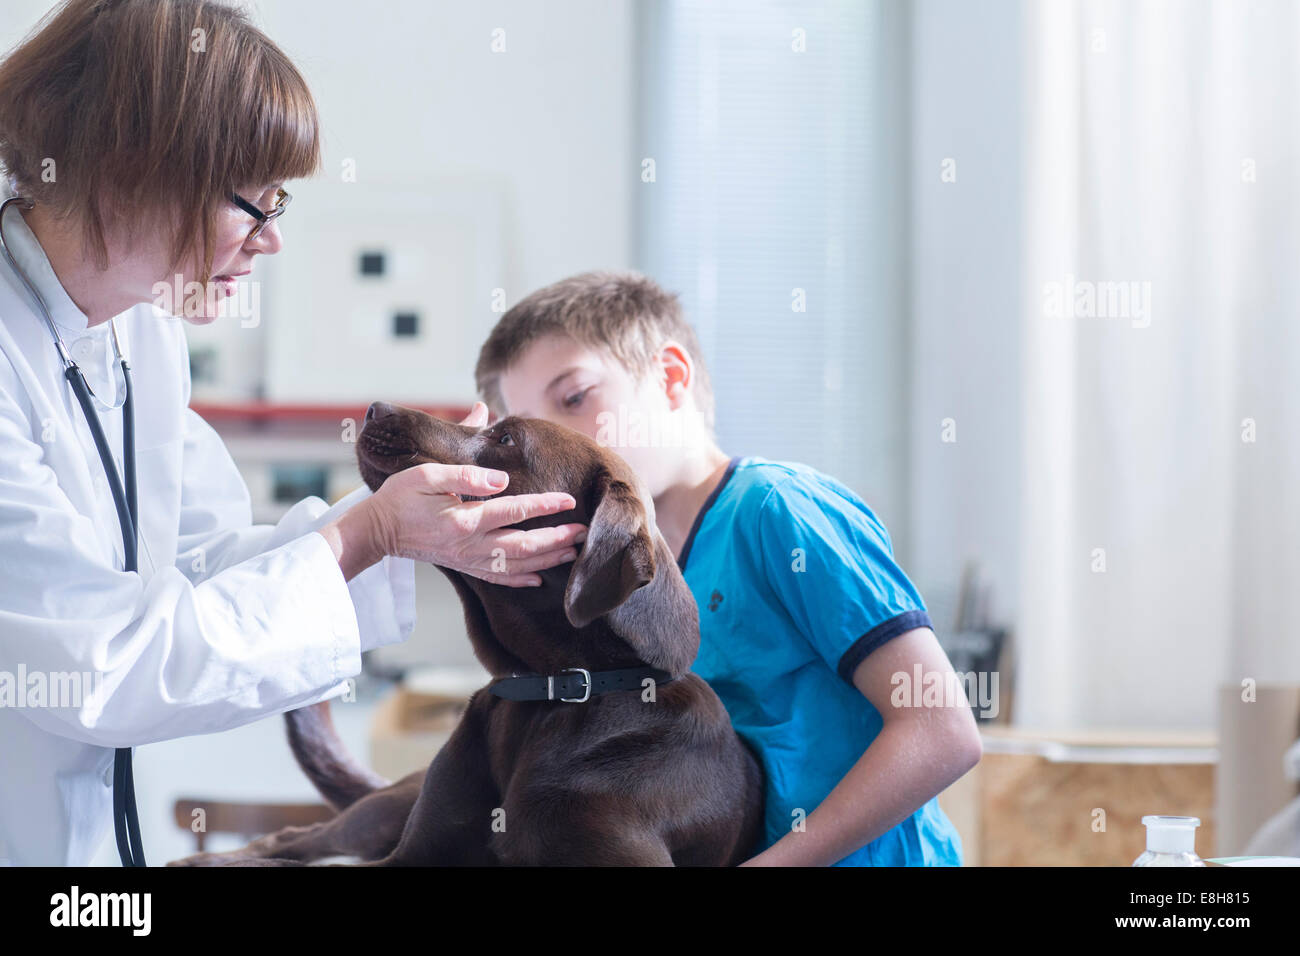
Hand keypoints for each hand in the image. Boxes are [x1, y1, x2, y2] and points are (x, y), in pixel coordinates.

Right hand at [338, 402, 586, 585]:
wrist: (376, 530)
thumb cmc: (401, 497)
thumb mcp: (427, 474)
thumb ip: (465, 475)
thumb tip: (499, 477)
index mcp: (464, 520)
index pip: (513, 512)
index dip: (543, 506)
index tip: (568, 500)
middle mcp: (470, 545)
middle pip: (523, 545)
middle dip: (557, 540)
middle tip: (583, 531)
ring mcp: (468, 559)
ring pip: (517, 564)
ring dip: (547, 559)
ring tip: (573, 551)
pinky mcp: (464, 566)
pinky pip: (499, 577)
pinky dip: (521, 578)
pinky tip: (539, 579)